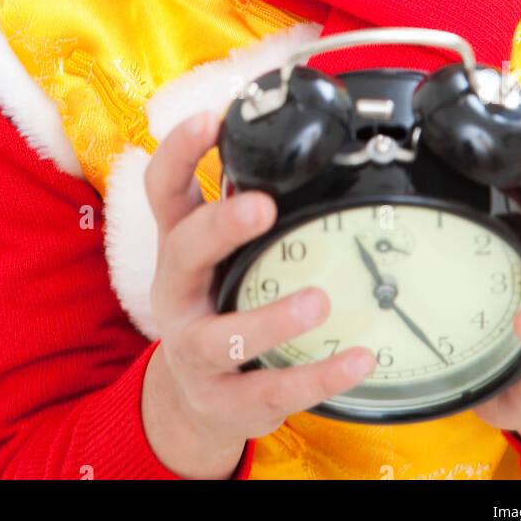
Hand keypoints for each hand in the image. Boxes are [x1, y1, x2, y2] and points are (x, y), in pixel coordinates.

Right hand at [140, 109, 377, 478]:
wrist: (193, 398)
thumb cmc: (217, 302)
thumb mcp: (217, 254)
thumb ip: (245, 208)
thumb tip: (303, 150)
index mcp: (178, 245)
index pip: (163, 189)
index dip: (179, 151)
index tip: (212, 119)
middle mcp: (177, 293)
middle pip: (182, 253)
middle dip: (220, 227)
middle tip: (263, 206)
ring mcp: (194, 351)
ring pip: (222, 338)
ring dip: (269, 319)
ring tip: (318, 301)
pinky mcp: (223, 400)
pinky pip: (269, 391)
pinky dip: (316, 377)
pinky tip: (357, 359)